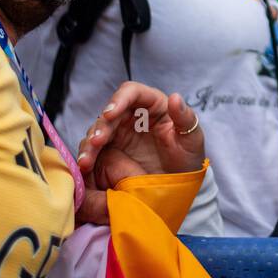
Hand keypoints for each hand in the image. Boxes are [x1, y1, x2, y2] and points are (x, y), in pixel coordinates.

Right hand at [72, 82, 205, 222]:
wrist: (181, 186)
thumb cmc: (189, 158)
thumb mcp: (193, 140)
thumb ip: (185, 118)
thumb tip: (175, 97)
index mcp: (154, 105)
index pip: (133, 92)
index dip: (119, 99)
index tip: (110, 114)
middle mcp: (134, 115)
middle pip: (110, 112)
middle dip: (101, 126)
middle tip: (96, 142)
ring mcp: (120, 132)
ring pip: (98, 130)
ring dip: (90, 143)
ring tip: (86, 161)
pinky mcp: (111, 150)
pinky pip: (95, 149)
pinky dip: (87, 156)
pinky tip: (84, 167)